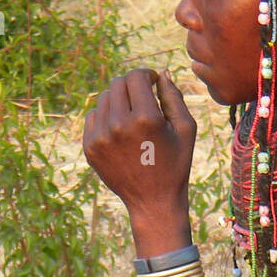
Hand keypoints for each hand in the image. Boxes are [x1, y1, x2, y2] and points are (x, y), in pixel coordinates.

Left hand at [82, 69, 196, 231]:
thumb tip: (162, 73)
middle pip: (118, 83)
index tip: (153, 83)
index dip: (147, 75)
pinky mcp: (90, 148)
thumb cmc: (175, 164)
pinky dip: (106, 116)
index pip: (137, 77)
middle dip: (132, 85)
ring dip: (119, 100)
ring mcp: (101, 137)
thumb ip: (174, 97)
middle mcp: (119, 125)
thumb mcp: (185, 129)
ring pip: (104, 98)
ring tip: (132, 116)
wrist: (153, 202)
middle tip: (142, 97)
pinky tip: (120, 130)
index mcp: (145, 119)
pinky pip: (93, 116)